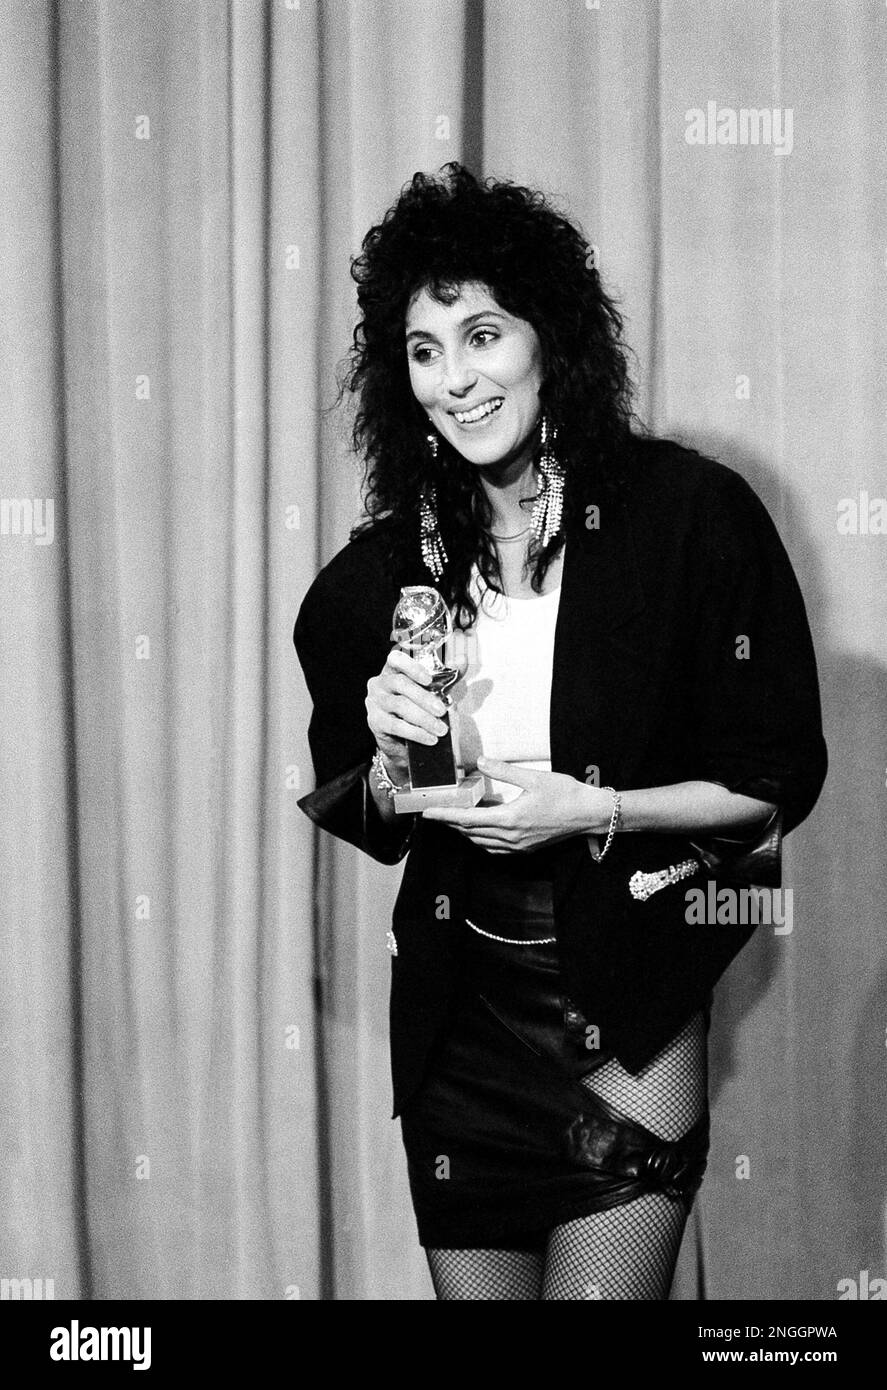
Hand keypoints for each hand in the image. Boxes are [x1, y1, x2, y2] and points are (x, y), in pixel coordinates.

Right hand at [366, 648, 467, 781]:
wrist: (403, 742)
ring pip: (400, 706)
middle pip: (400, 683)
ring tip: (441, 729)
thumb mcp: (432, 690)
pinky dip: (416, 733)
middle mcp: (379, 683)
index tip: (428, 679)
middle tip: (442, 710)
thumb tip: (462, 659)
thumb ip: (446, 675)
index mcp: (392, 670)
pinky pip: (395, 726)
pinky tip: (430, 739)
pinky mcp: (375, 722)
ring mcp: (374, 702)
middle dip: (424, 697)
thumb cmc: (417, 708)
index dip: (411, 666)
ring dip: (424, 718)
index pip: (395, 659)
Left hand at [421, 756, 614, 853]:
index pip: (467, 820)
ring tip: (454, 819)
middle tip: (436, 813)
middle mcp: (511, 837)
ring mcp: (518, 846)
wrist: (589, 814)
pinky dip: (482, 840)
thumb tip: (481, 762)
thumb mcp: (534, 777)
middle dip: (451, 823)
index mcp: (509, 819)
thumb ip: (504, 770)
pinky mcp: (526, 848)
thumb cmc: (566, 795)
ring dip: (465, 832)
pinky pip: (495, 849)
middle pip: (471, 833)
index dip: (445, 816)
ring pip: (482, 842)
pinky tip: (481, 830)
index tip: (428, 812)